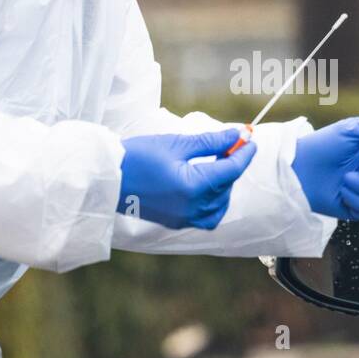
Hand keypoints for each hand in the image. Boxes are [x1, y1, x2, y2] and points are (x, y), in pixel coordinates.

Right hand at [117, 129, 255, 229]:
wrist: (108, 177)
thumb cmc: (138, 156)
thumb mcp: (177, 144)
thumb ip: (210, 142)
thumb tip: (236, 135)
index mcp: (194, 187)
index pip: (231, 170)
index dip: (244, 153)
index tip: (250, 139)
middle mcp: (192, 208)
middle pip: (227, 186)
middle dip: (233, 165)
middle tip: (229, 145)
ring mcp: (184, 218)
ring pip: (220, 206)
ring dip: (224, 185)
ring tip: (217, 163)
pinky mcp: (176, 222)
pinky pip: (206, 217)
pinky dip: (213, 202)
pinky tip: (207, 184)